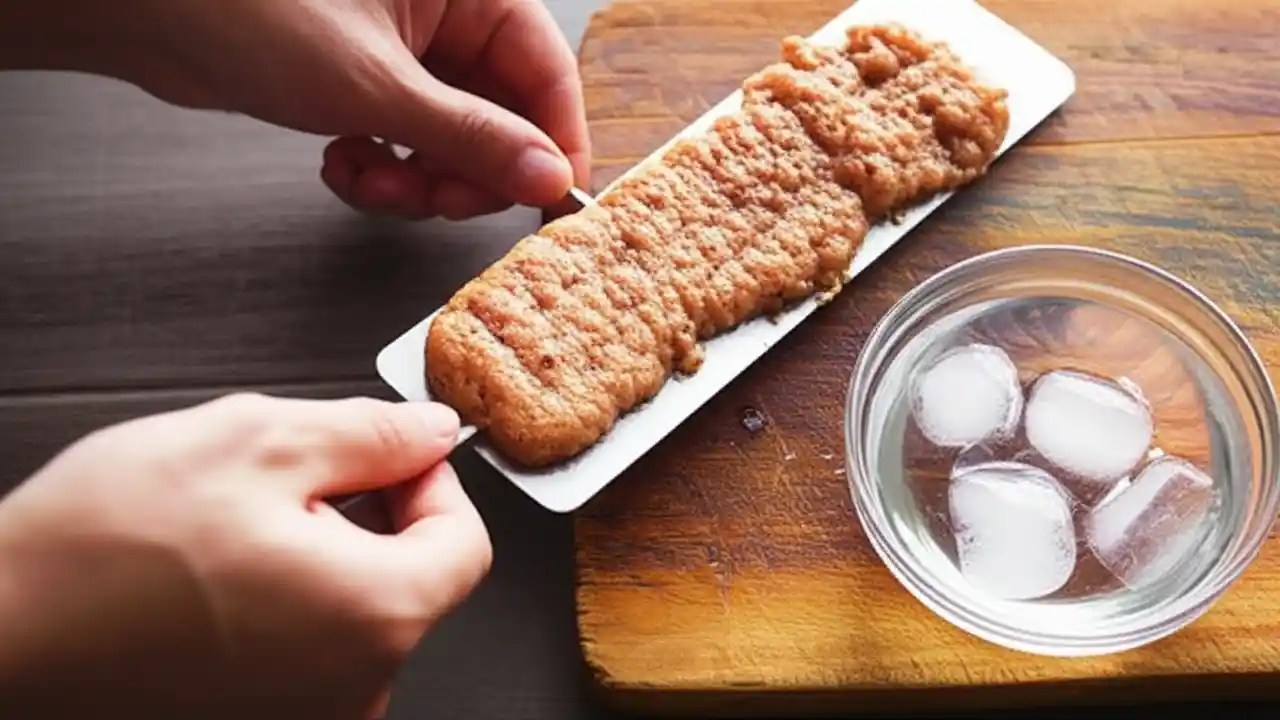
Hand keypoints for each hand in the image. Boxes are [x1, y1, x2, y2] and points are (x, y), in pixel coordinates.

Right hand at [0, 393, 490, 718]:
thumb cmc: (101, 549)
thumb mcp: (254, 442)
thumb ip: (370, 434)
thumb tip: (428, 433)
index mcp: (373, 614)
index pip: (466, 545)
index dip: (431, 485)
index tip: (387, 459)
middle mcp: (352, 688)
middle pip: (411, 583)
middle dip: (368, 518)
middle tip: (293, 482)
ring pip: (353, 616)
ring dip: (321, 561)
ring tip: (235, 533)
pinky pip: (306, 657)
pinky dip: (284, 609)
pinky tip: (219, 581)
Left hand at [1, 0, 589, 219]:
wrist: (148, 12)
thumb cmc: (248, 8)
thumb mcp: (376, 87)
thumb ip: (471, 138)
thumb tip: (543, 176)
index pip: (546, 69)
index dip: (552, 142)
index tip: (546, 200)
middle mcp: (445, 14)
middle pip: (504, 113)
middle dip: (466, 171)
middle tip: (434, 202)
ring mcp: (408, 49)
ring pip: (454, 137)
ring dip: (419, 179)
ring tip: (371, 182)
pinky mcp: (372, 79)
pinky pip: (409, 141)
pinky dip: (385, 168)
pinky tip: (344, 164)